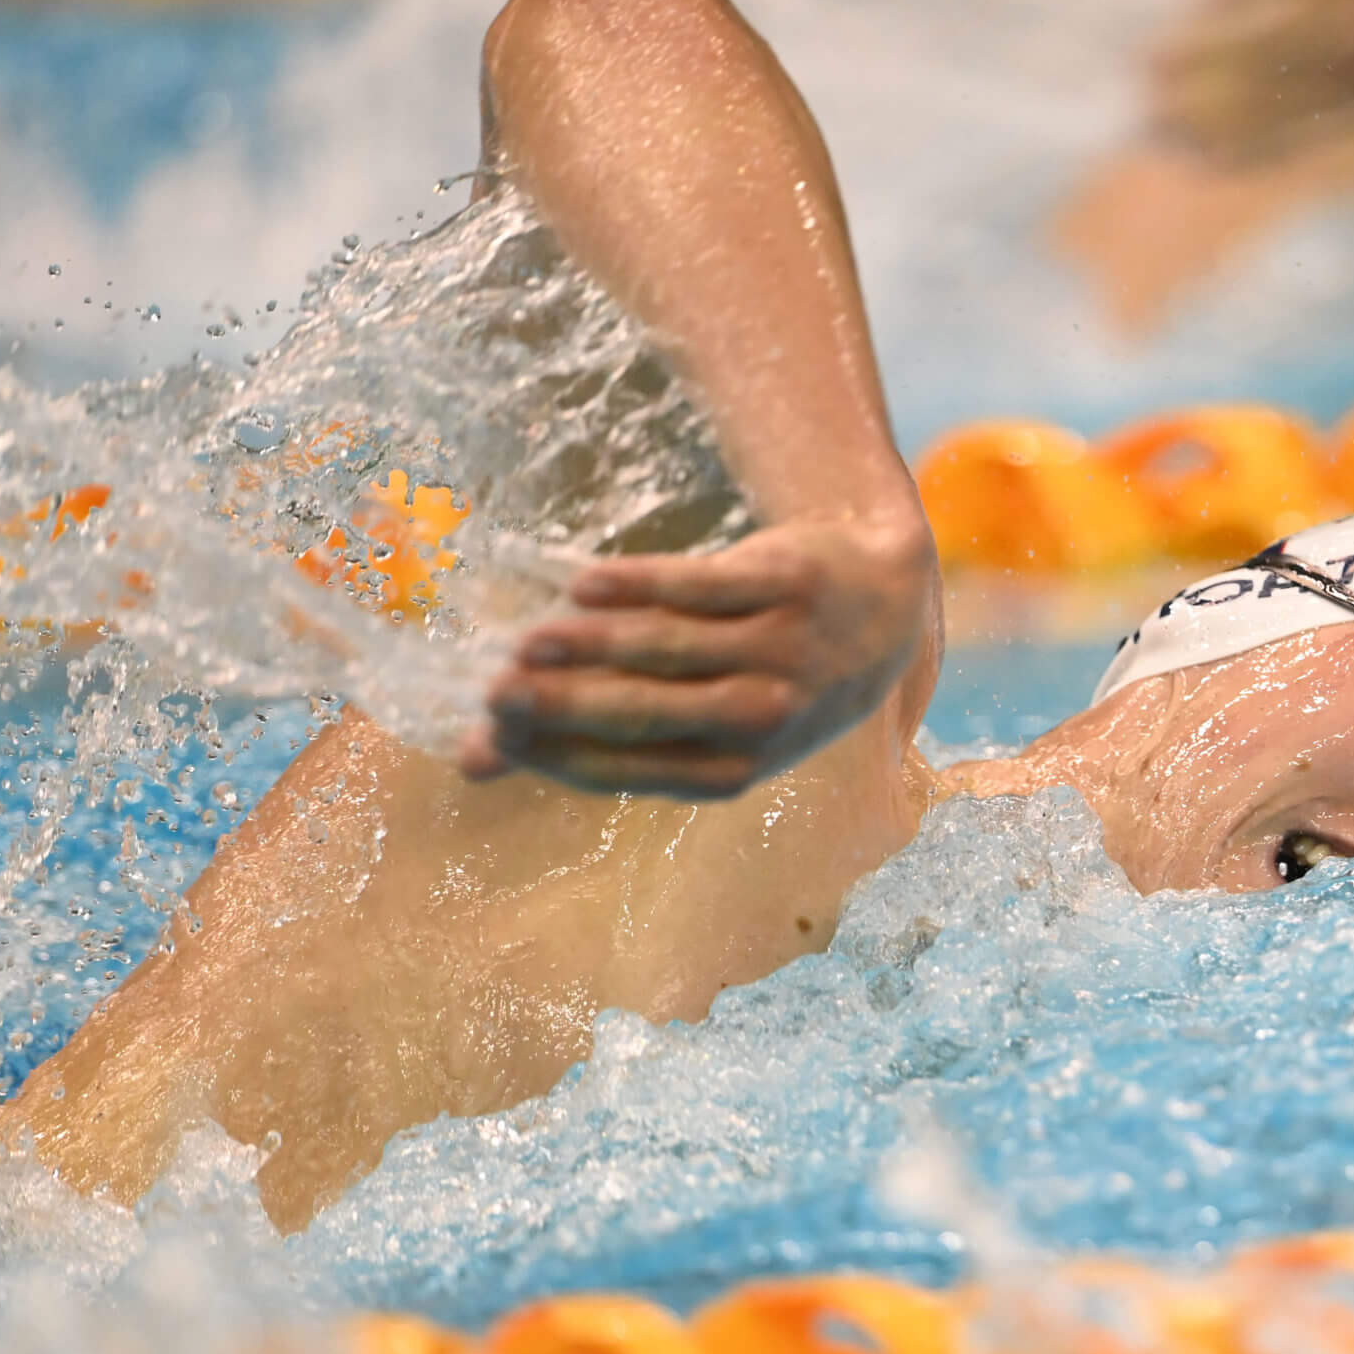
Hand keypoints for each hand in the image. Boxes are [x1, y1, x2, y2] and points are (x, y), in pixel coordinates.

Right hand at [457, 510, 936, 799]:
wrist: (882, 607)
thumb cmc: (761, 680)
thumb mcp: (696, 727)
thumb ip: (591, 741)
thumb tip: (470, 765)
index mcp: (734, 769)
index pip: (632, 770)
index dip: (562, 755)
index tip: (493, 736)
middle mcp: (764, 716)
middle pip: (650, 712)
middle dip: (569, 708)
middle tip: (495, 695)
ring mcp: (782, 649)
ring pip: (672, 649)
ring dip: (595, 645)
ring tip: (526, 641)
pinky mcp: (790, 584)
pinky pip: (704, 586)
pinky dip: (641, 585)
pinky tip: (582, 583)